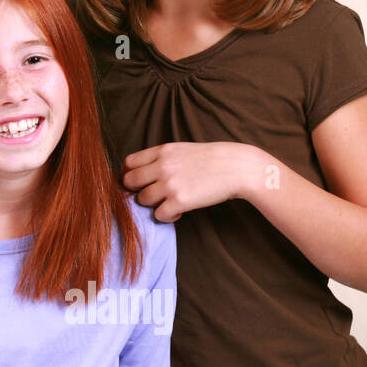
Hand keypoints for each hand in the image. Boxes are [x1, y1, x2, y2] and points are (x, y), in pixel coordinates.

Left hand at [122, 141, 262, 222]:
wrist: (237, 168)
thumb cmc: (211, 160)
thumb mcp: (181, 150)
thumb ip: (161, 158)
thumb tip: (140, 172)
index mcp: (162, 151)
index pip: (129, 163)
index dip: (130, 174)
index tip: (139, 182)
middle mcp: (162, 166)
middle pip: (130, 182)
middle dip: (137, 190)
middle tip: (153, 194)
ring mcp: (169, 184)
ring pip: (143, 200)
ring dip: (154, 204)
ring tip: (169, 203)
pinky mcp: (179, 201)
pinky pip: (159, 215)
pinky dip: (167, 216)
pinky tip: (178, 211)